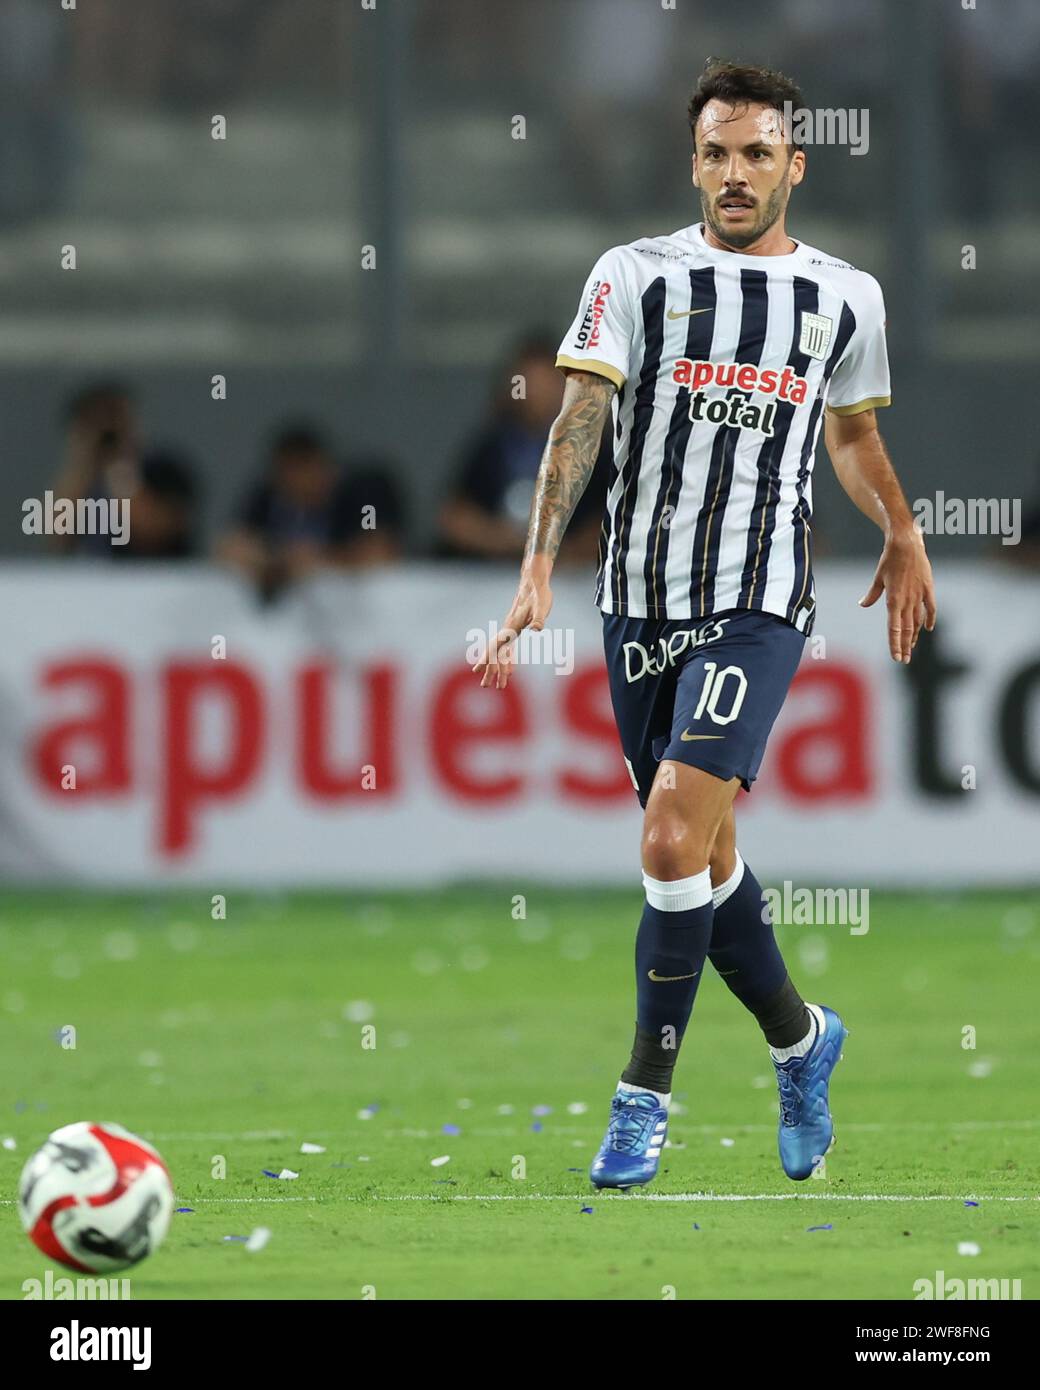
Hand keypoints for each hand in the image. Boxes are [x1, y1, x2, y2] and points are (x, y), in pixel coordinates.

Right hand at [472, 563, 552, 688]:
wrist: (534, 582)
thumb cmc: (539, 594)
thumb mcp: (542, 607)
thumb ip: (539, 619)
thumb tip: (536, 629)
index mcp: (511, 627)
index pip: (496, 645)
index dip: (486, 657)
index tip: (477, 669)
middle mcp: (508, 629)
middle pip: (495, 653)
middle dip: (490, 670)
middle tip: (486, 686)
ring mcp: (511, 629)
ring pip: (501, 652)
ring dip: (499, 668)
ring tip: (500, 684)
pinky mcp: (517, 628)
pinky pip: (509, 648)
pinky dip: (508, 659)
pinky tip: (511, 669)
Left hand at [859, 527, 936, 662]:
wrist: (907, 543)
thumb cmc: (889, 560)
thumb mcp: (878, 578)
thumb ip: (872, 594)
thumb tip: (863, 604)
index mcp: (893, 601)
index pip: (894, 629)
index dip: (895, 645)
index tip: (897, 657)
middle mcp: (907, 601)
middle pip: (906, 629)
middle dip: (905, 646)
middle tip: (904, 660)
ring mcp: (919, 595)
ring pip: (917, 621)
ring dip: (914, 635)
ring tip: (911, 647)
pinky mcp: (928, 588)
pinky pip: (931, 607)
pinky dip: (929, 619)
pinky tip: (927, 629)